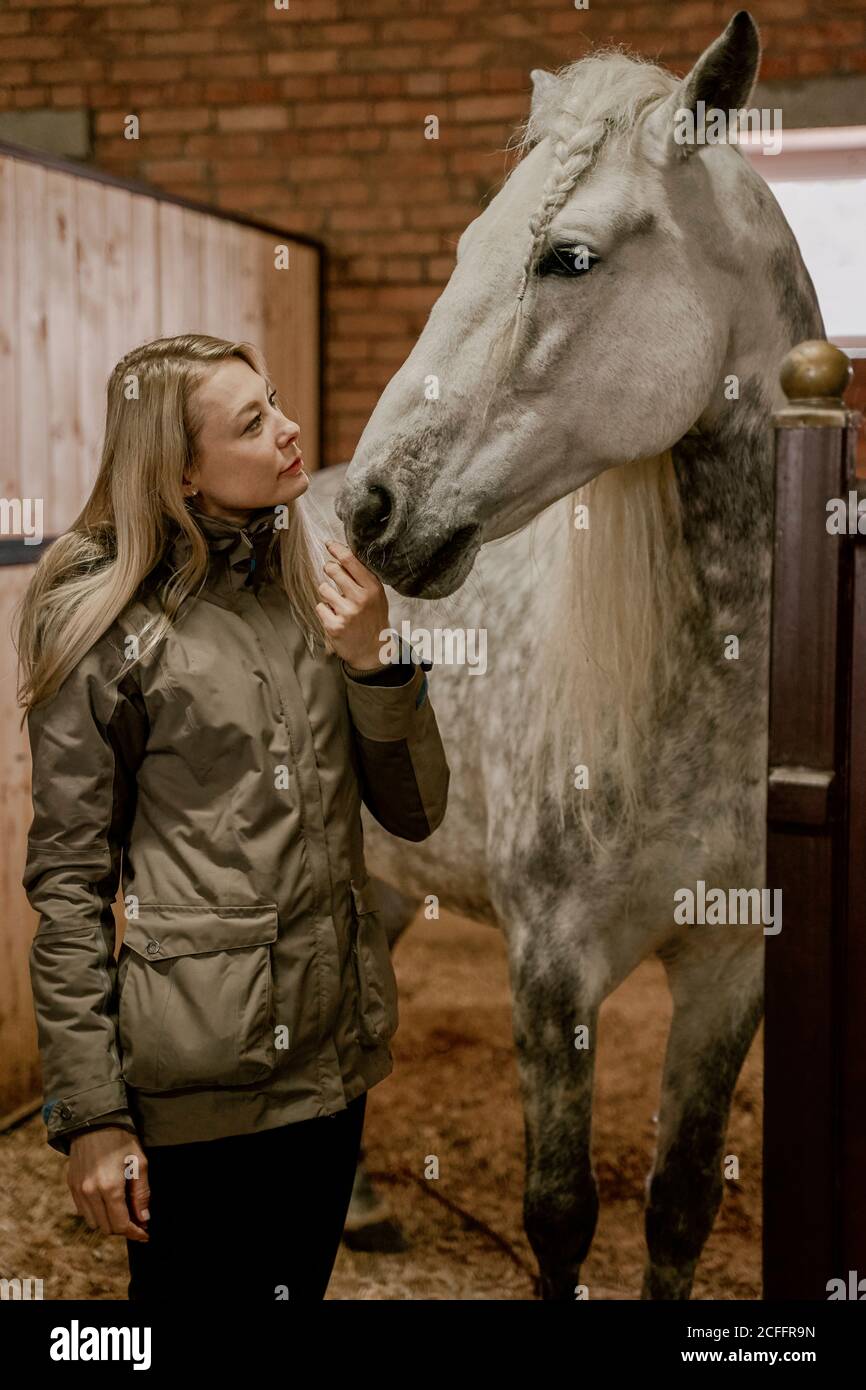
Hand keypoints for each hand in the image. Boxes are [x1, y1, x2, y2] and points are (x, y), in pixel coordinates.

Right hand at [68, 1127, 149, 1241]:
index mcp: (110, 1188)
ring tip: (122, 1209)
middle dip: (123, 1227)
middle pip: (106, 1227)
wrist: (94, 1121)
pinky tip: (107, 1201)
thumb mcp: (140, 1163)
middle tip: (137, 1220)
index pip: (121, 1224)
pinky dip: (95, 1212)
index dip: (135, 1232)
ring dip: (108, 1221)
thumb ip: (142, 1193)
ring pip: (93, 1222)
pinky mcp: (71, 1186)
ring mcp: (78, 1190)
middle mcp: (90, 1193)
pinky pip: (83, 1210)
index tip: (145, 1234)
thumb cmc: (121, 1140)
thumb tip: (143, 1218)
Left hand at [315, 539, 390, 669]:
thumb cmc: (373, 618)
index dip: (336, 549)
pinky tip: (336, 617)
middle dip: (329, 569)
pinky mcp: (334, 626)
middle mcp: (360, 599)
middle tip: (332, 573)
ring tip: (338, 603)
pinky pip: (320, 607)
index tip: (328, 544)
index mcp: (372, 588)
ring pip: (323, 588)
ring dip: (327, 593)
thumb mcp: (376, 595)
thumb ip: (363, 577)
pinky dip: (325, 611)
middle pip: (332, 569)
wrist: (373, 651)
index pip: (350, 561)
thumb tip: (342, 553)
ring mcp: (347, 613)